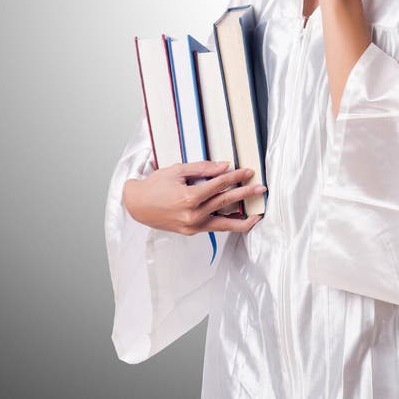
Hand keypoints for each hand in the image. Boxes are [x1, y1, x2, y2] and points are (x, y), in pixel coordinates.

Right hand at [122, 160, 265, 234]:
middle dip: (245, 194)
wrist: (137, 205)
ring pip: (224, 224)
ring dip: (243, 219)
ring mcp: (192, 226)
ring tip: (258, 215)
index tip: (248, 171)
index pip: (219, 185)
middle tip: (261, 188)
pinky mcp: (191, 232)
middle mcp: (192, 214)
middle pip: (225, 202)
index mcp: (189, 197)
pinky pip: (214, 228)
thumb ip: (202, 168)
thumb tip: (224, 166)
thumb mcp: (177, 170)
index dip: (235, 177)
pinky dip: (227, 224)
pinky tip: (239, 220)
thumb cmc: (155, 185)